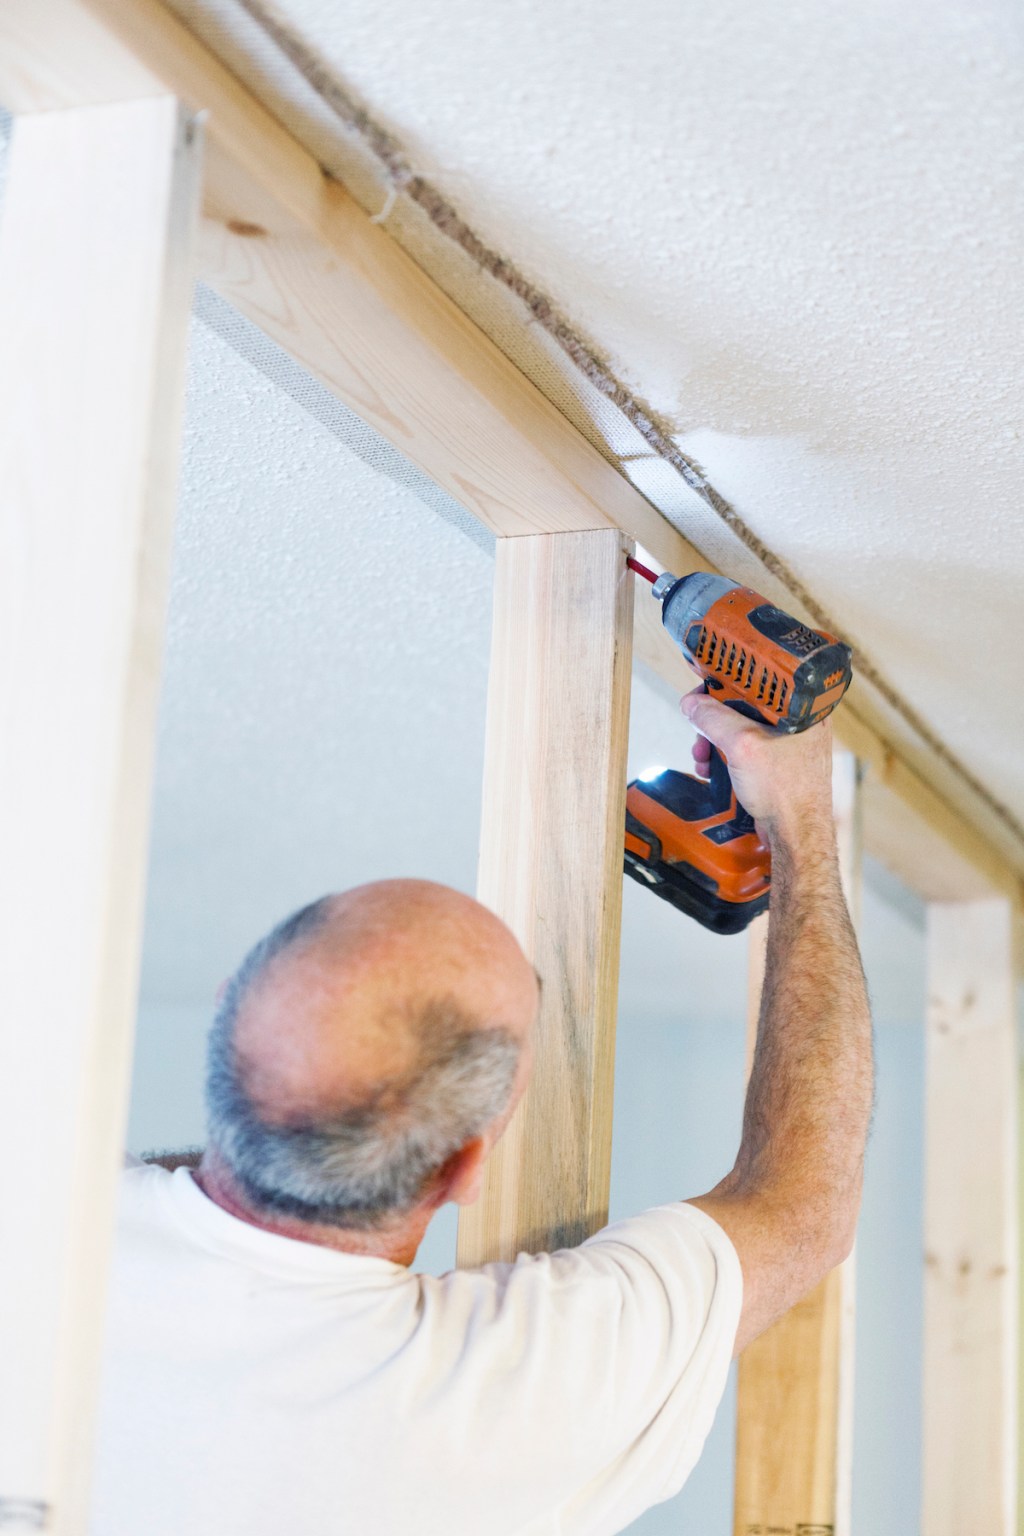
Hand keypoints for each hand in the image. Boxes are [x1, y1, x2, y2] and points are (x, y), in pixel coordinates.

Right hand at [680, 691, 834, 847]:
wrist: (796, 834)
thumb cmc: (787, 792)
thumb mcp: (742, 746)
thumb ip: (714, 719)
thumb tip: (693, 704)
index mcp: (801, 709)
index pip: (757, 682)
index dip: (726, 683)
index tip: (703, 690)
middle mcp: (796, 724)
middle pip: (744, 708)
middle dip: (714, 723)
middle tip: (699, 733)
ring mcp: (787, 746)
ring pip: (741, 731)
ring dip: (715, 742)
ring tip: (702, 757)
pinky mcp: (776, 765)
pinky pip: (745, 751)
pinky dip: (725, 757)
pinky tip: (711, 768)